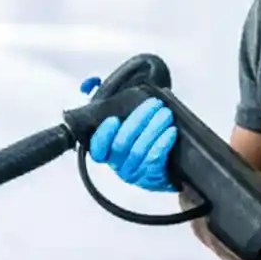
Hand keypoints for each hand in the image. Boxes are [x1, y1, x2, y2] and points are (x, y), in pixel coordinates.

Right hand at [81, 76, 177, 191]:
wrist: (164, 169)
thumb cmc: (140, 142)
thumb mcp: (123, 124)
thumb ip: (107, 105)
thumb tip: (91, 84)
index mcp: (107, 152)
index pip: (97, 148)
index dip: (103, 135)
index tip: (114, 119)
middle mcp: (117, 164)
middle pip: (122, 144)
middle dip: (138, 121)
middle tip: (153, 104)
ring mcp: (134, 172)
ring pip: (139, 149)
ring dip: (154, 128)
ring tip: (165, 114)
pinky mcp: (151, 176)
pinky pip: (155, 158)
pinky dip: (163, 142)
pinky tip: (170, 131)